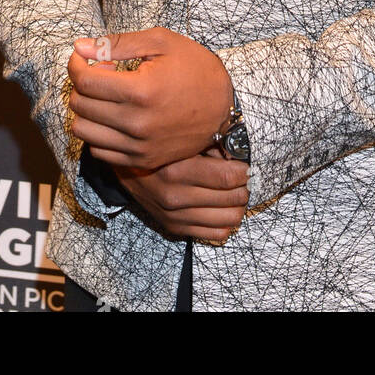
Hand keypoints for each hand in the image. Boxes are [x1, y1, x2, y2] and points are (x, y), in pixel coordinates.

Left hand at [68, 27, 233, 171]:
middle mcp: (136, 123)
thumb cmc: (195, 67)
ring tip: (106, 95)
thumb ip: (117, 44)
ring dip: (86, 109)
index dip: (76, 64)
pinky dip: (98, 132)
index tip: (82, 56)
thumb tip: (80, 47)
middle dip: (81, 83)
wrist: (226, 105)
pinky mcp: (142, 160)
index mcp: (140, 91)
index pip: (85, 81)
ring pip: (84, 131)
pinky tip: (113, 115)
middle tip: (100, 72)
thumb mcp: (161, 42)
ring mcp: (139, 146)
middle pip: (80, 105)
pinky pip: (99, 152)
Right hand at [113, 146, 249, 243]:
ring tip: (237, 192)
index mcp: (178, 169)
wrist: (127, 171)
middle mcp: (175, 196)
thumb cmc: (159, 151)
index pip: (228, 178)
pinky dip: (227, 222)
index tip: (247, 166)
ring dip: (239, 205)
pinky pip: (216, 234)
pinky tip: (225, 208)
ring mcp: (175, 216)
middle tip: (245, 178)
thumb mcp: (182, 140)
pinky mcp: (175, 228)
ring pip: (228, 219)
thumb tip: (238, 156)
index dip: (245, 172)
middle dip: (245, 187)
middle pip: (232, 199)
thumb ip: (210, 146)